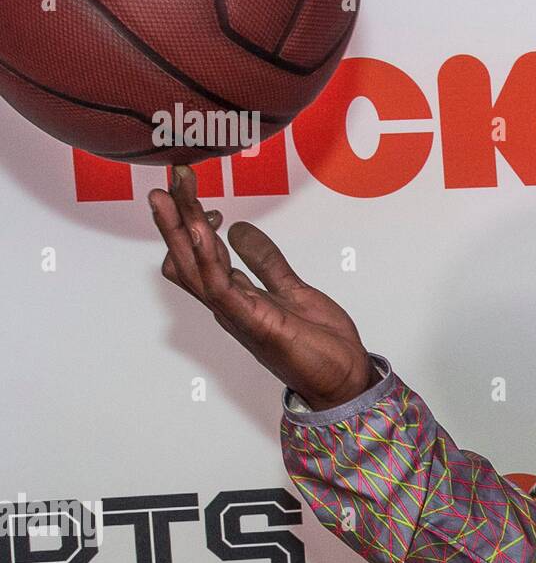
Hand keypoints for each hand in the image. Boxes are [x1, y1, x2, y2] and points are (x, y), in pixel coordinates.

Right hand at [148, 165, 379, 409]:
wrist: (344, 379)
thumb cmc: (321, 345)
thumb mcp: (293, 289)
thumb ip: (266, 262)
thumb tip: (239, 230)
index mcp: (238, 297)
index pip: (199, 256)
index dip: (191, 224)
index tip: (192, 195)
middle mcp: (230, 306)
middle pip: (187, 258)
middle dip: (175, 220)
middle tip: (165, 182)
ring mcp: (237, 315)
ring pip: (195, 268)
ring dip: (182, 230)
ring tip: (172, 195)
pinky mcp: (253, 323)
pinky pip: (220, 287)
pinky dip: (208, 257)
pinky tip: (204, 229)